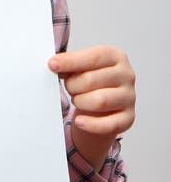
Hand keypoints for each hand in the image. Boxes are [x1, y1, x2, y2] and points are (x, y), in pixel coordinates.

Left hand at [48, 45, 135, 169]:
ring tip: (77, 100)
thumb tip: (54, 64)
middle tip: (69, 88)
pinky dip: (90, 124)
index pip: (93, 57)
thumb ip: (69, 64)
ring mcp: (129, 97)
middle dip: (73, 85)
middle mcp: (126, 75)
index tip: (52, 65)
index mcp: (116, 57)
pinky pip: (108, 124)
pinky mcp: (128, 118)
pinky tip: (79, 121)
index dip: (71, 61)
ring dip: (80, 102)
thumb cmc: (89, 83)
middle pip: (92, 80)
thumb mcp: (81, 68)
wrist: (100, 108)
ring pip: (99, 101)